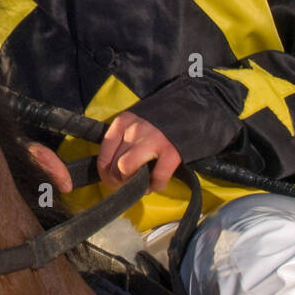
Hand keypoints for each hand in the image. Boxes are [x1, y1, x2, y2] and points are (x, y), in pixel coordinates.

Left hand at [27, 113, 180, 194]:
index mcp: (123, 122)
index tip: (109, 179)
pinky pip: (157, 177)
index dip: (104, 172)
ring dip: (131, 183)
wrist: (191, 108)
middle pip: (114, 164)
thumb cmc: (158, 121)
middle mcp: (135, 130)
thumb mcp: (135, 122)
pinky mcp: (172, 152)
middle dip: (117, 180)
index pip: (103, 153)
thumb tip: (110, 167)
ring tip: (139, 184)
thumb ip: (122, 140)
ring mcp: (153, 140)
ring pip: (126, 169)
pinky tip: (155, 184)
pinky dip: (155, 186)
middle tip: (125, 184)